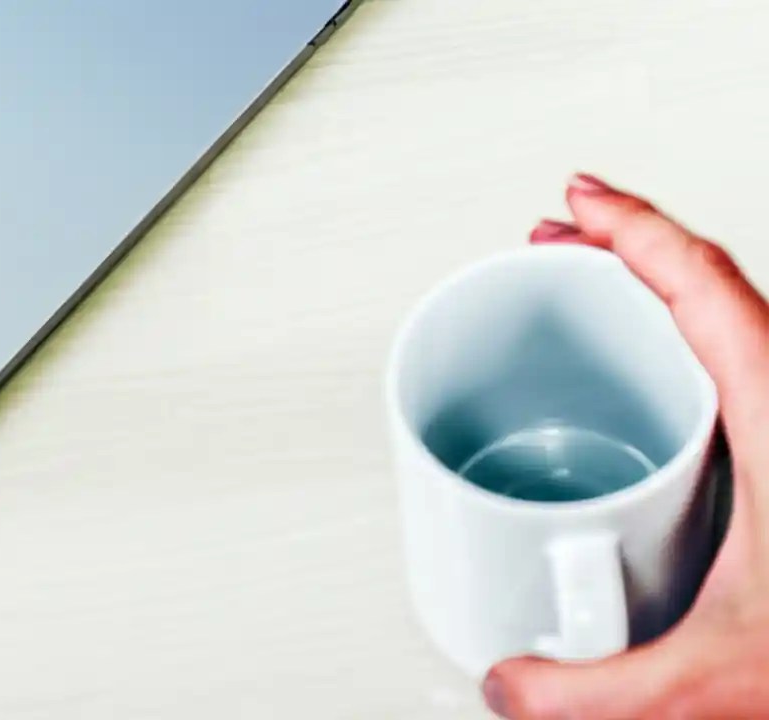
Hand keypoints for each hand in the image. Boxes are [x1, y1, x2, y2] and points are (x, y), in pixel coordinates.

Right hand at [482, 174, 768, 718]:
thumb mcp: (719, 676)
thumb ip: (597, 690)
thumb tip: (513, 683)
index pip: (701, 284)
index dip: (632, 228)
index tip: (578, 199)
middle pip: (712, 281)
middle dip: (625, 243)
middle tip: (563, 229)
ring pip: (733, 316)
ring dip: (659, 285)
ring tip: (599, 279)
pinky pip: (742, 361)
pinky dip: (689, 335)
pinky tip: (657, 373)